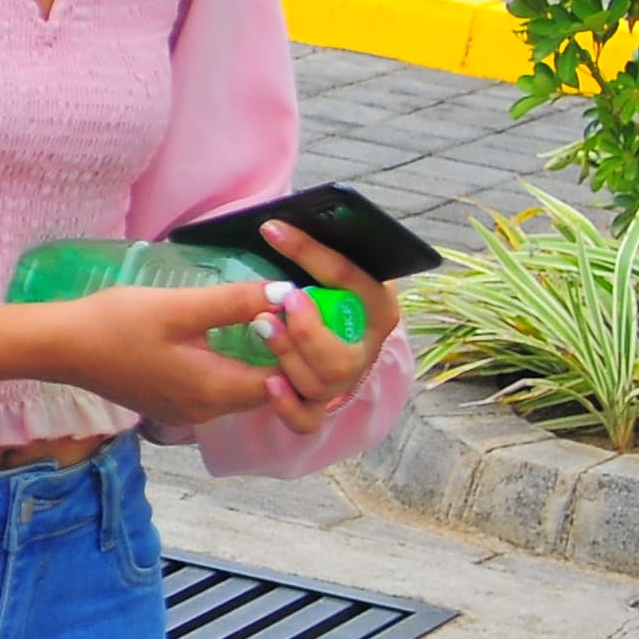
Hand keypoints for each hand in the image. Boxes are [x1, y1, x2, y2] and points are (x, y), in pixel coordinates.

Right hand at [34, 282, 287, 426]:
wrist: (59, 347)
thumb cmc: (115, 324)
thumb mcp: (177, 306)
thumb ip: (233, 302)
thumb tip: (285, 293)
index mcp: (217, 389)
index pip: (288, 385)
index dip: (300, 352)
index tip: (296, 314)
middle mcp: (209, 410)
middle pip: (270, 392)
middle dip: (285, 356)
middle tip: (285, 314)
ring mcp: (188, 411)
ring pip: (244, 391)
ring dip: (259, 361)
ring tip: (260, 320)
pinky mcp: (172, 404)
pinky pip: (220, 390)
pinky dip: (233, 367)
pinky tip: (222, 338)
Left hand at [245, 218, 405, 434]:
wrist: (324, 323)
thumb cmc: (319, 287)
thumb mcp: (322, 264)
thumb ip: (312, 250)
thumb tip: (277, 221)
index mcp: (377, 305)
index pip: (352, 280)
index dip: (311, 253)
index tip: (271, 229)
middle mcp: (366, 347)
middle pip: (345, 355)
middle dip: (309, 330)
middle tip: (281, 302)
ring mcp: (344, 379)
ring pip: (324, 382)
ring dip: (289, 355)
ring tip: (261, 326)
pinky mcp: (318, 403)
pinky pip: (308, 418)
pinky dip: (288, 405)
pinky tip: (268, 383)